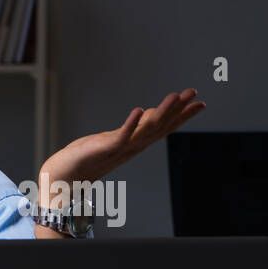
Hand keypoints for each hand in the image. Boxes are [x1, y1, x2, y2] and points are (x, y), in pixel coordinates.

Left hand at [38, 88, 204, 202]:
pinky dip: (132, 123)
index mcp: (138, 143)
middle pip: (162, 125)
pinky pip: (122, 135)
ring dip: (161, 112)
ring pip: (147, 129)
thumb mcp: (117, 138)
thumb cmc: (89, 156)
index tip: (200, 103)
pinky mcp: (107, 147)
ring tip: (174, 96)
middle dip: (179, 109)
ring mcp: (122, 147)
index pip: (166, 126)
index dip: (183, 115)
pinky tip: (140, 110)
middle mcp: (134, 146)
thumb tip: (149, 113)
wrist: (67, 175)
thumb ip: (134, 128)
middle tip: (194, 93)